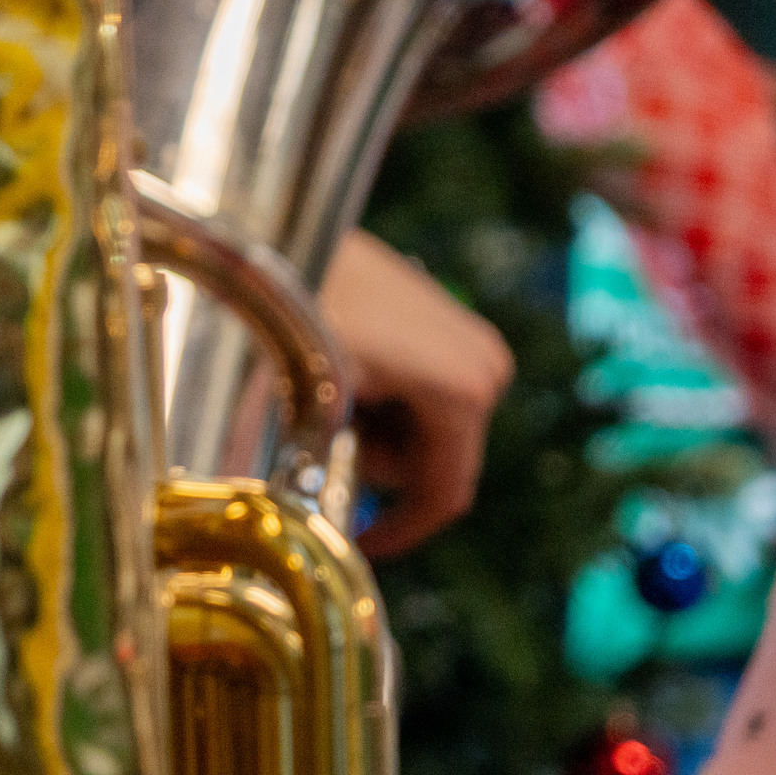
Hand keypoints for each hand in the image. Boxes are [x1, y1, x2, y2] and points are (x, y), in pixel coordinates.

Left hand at [321, 230, 512, 556]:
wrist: (287, 231)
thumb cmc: (295, 309)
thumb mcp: (306, 398)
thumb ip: (312, 473)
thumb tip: (292, 528)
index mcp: (464, 391)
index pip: (445, 494)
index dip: (400, 530)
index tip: (357, 543)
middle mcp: (487, 367)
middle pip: (433, 462)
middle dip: (375, 462)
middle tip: (321, 421)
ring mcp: (475, 345)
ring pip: (426, 431)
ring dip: (375, 428)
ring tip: (330, 380)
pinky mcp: (455, 330)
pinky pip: (423, 397)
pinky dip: (382, 400)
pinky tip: (345, 363)